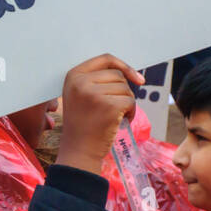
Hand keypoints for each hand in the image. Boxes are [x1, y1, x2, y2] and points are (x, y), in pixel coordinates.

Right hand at [55, 54, 142, 174]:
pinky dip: (131, 112)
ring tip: (115, 116)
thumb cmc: (83, 124)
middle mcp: (81, 82)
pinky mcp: (108, 106)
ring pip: (126, 89)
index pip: (105, 59)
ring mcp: (94, 93)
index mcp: (73, 75)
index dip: (124, 66)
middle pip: (118, 75)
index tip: (137, 79)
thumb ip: (96, 79)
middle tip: (114, 108)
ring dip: (127, 103)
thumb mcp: (80, 95)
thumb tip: (130, 72)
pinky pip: (130, 101)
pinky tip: (121, 121)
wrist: (78, 151)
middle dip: (123, 91)